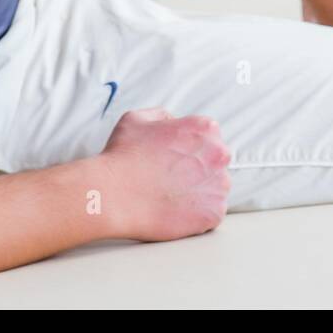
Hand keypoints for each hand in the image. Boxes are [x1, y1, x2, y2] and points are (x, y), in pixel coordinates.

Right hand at [99, 107, 231, 241]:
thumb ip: (163, 116)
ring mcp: (219, 185)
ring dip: (200, 192)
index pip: (209, 137)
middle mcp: (218, 154)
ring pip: (216, 188)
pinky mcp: (214, 213)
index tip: (175, 159)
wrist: (113, 196)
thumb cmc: (122, 156)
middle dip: (198, 169)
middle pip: (216, 162)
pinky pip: (213, 213)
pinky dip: (198, 215)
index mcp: (205, 129)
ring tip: (172, 197)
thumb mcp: (138, 118)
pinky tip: (176, 212)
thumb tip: (173, 123)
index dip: (190, 148)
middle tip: (172, 179)